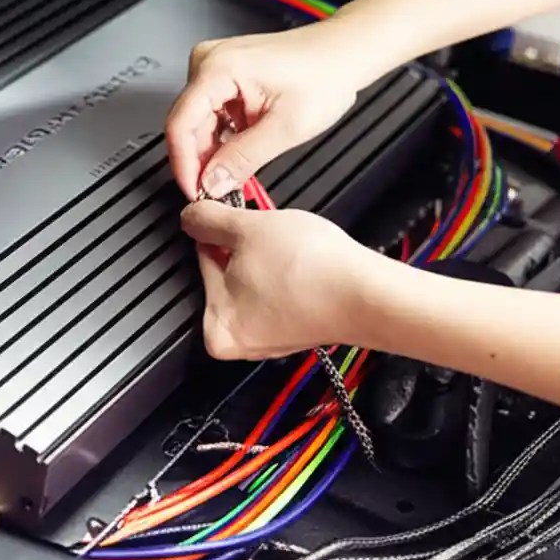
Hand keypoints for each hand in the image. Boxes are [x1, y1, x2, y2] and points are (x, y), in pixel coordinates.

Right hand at [165, 21, 371, 199]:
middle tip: (217, 192)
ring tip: (234, 174)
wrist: (343, 54)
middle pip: (186, 125)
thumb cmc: (325, 74)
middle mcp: (208, 62)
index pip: (180, 125)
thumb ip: (243, 159)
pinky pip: (210, 115)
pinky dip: (222, 139)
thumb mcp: (286, 127)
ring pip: (197, 124)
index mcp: (218, 68)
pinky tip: (239, 153)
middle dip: (200, 163)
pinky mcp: (223, 77)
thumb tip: (213, 183)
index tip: (195, 192)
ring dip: (213, 153)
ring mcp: (214, 68)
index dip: (184, 165)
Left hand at [181, 201, 391, 359]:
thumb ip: (206, 220)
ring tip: (291, 251)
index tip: (234, 217)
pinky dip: (288, 276)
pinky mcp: (296, 331)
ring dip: (268, 260)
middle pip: (228, 274)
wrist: (369, 292)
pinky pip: (279, 293)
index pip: (203, 259)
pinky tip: (304, 266)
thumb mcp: (246, 227)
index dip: (220, 230)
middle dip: (246, 248)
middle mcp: (238, 343)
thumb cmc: (311, 270)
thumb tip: (190, 216)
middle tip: (270, 236)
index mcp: (215, 328)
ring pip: (255, 281)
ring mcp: (269, 340)